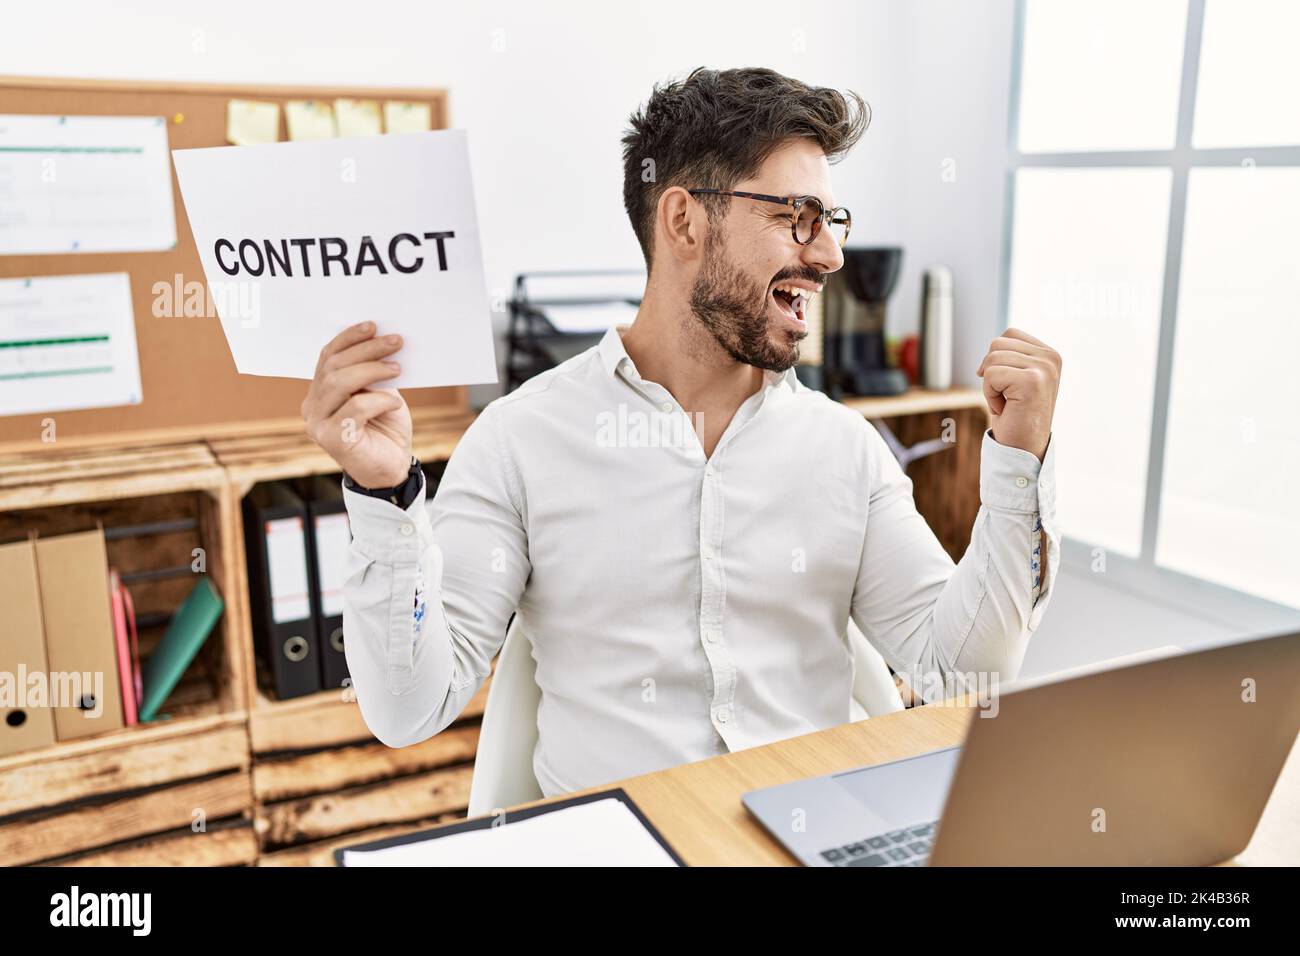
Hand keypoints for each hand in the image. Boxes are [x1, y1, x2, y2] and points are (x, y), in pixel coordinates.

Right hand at [301, 322, 412, 486]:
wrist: (391, 470)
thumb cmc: (385, 429)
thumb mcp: (379, 393)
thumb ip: (372, 373)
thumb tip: (383, 341)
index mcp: (320, 393)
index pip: (327, 357)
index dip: (348, 339)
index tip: (373, 326)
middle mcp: (313, 407)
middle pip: (333, 368)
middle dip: (365, 350)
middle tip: (395, 342)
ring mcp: (319, 424)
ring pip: (339, 384)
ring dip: (372, 370)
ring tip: (397, 368)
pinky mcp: (333, 439)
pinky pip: (355, 408)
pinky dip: (378, 400)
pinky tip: (394, 403)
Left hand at [976, 327, 1060, 462]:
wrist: (1023, 448)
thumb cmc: (1015, 414)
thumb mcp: (1017, 378)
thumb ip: (1013, 355)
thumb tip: (994, 343)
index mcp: (1050, 354)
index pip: (1008, 334)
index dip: (996, 359)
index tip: (1007, 385)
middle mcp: (1051, 357)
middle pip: (997, 344)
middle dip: (991, 373)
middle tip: (1007, 397)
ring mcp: (1044, 368)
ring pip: (991, 359)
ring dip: (990, 386)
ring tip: (1007, 403)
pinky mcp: (1032, 381)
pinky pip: (990, 376)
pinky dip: (990, 396)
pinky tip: (1006, 409)